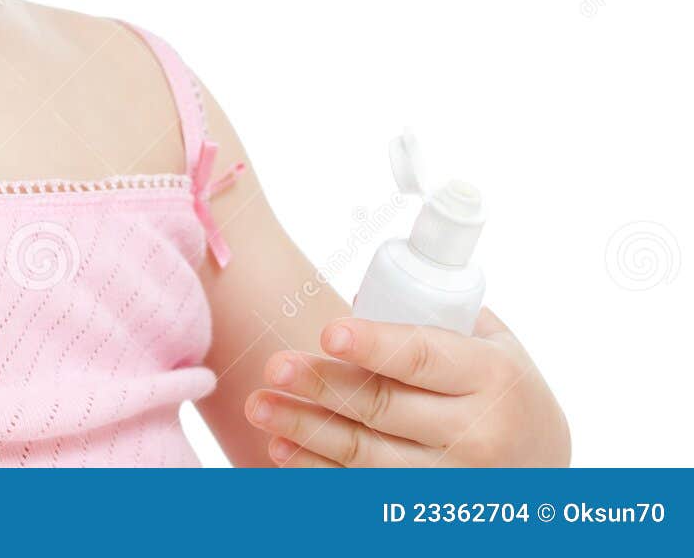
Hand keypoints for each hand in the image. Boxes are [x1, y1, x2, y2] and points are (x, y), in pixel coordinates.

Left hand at [244, 307, 570, 466]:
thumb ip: (436, 317)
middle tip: (274, 367)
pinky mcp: (433, 512)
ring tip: (260, 405)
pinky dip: (318, 471)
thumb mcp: (494, 347)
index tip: (328, 333)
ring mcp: (454, 482)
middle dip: (321, 385)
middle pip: (382, 408)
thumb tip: (361, 296)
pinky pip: (365, 493)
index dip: (373, 347)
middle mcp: (477, 434)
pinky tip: (282, 448)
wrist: (548, 478)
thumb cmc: (508, 394)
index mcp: (492, 377)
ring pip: (366, 456)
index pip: (422, 359)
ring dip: (306, 430)